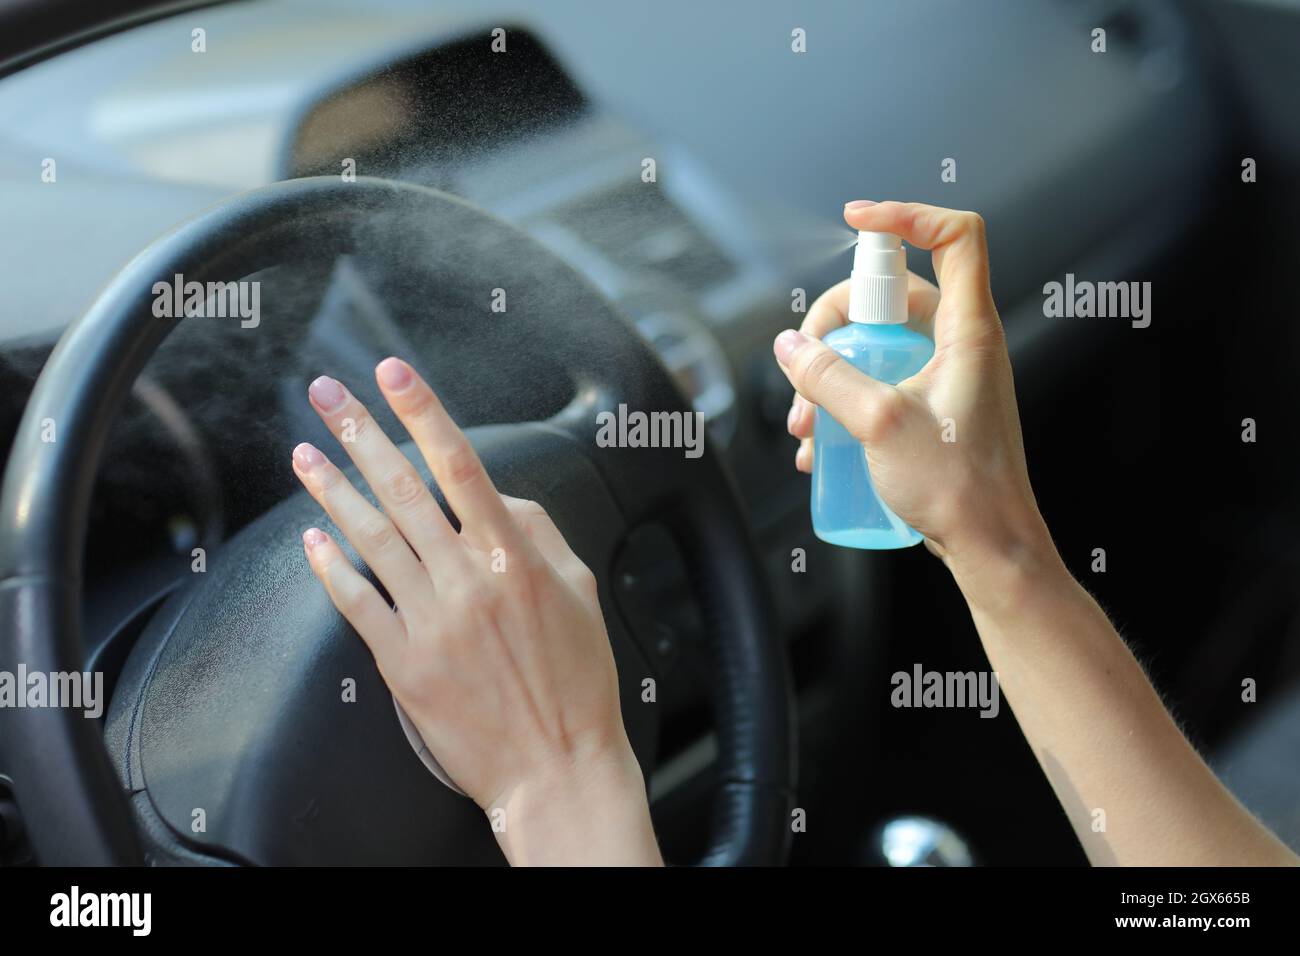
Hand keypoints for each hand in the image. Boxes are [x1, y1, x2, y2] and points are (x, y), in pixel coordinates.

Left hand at [291, 357, 660, 865]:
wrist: (556, 767)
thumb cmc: (576, 681)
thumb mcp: (580, 591)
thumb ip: (540, 533)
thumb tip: (498, 494)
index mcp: (514, 558)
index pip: (460, 466)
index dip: (424, 413)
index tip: (395, 373)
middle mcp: (467, 581)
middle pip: (402, 490)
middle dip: (360, 433)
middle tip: (326, 392)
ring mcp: (430, 622)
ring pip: (370, 539)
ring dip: (332, 490)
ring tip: (304, 454)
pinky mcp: (403, 663)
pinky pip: (356, 604)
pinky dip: (331, 568)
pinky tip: (313, 540)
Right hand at [777, 200, 1051, 572]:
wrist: (989, 546)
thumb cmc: (958, 487)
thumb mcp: (880, 424)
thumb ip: (829, 378)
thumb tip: (789, 347)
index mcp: (968, 329)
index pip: (956, 236)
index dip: (907, 215)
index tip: (856, 220)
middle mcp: (962, 343)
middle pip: (892, 294)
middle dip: (835, 324)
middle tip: (804, 364)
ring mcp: (948, 376)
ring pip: (878, 344)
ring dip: (831, 373)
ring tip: (805, 422)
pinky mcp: (933, 408)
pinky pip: (881, 382)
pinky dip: (846, 402)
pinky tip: (820, 447)